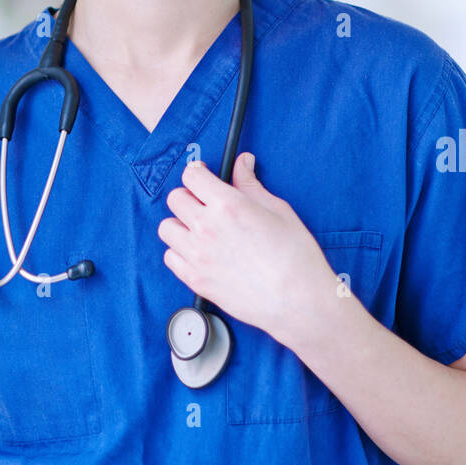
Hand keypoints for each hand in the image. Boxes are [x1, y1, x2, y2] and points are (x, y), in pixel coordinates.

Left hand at [157, 153, 333, 341]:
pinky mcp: (195, 280)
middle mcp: (207, 227)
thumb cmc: (295, 256)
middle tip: (204, 203)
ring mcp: (198, 255)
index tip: (203, 176)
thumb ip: (251, 185)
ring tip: (199, 230)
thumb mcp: (278, 209)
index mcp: (228, 204)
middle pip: (175, 199)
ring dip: (180, 224)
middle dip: (189, 196)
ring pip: (166, 228)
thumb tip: (242, 164)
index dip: (198, 172)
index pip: (192, 176)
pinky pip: (170, 257)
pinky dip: (179, 252)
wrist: (298, 300)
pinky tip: (198, 253)